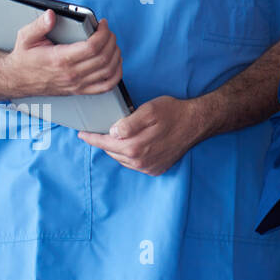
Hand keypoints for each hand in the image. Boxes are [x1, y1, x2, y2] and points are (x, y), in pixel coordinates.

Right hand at [1, 11, 121, 98]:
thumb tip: (51, 14)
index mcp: (59, 59)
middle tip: (108, 31)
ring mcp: (76, 84)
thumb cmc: (23, 58)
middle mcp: (70, 74)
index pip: (92, 47)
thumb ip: (38, 25)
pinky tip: (115, 63)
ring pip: (108, 70)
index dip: (103, 33)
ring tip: (111, 43)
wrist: (16, 80)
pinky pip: (106, 86)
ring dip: (115, 54)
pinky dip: (116, 75)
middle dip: (111, 40)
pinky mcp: (79, 90)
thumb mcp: (25, 38)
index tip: (103, 24)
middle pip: (104, 57)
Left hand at [78, 95, 201, 176]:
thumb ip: (129, 123)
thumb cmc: (173, 112)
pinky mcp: (156, 169)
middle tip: (104, 130)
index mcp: (134, 147)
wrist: (197, 123)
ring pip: (123, 159)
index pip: (105, 143)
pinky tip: (137, 145)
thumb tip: (112, 132)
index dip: (92, 137)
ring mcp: (148, 167)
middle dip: (106, 142)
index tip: (82, 134)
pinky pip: (135, 164)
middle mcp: (139, 161)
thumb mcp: (150, 110)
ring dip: (119, 149)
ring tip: (121, 136)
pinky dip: (131, 155)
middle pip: (112, 152)